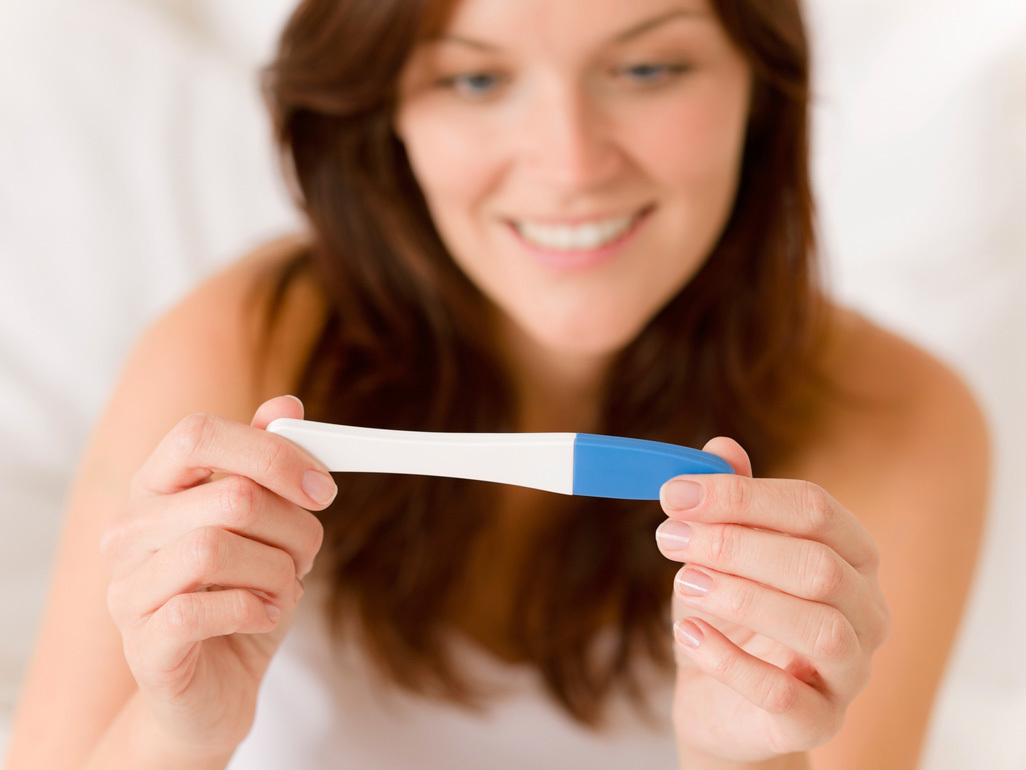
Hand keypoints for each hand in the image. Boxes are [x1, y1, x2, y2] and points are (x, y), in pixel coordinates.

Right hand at [101, 396, 333, 755]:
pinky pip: (203, 608)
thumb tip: (287, 407)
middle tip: (307, 553)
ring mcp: (128, 586)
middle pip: (230, 496)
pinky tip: (267, 615)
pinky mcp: (143, 642)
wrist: (214, 689)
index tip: (321, 488)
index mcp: (158, 487)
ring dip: (277, 570)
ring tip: (285, 587)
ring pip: (216, 548)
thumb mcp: (267, 527)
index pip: (199, 434)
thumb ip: (268, 466)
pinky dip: (256, 610)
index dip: (272, 453)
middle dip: (293, 527)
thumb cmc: (241, 596)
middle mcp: (130, 530)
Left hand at [656, 438, 889, 762]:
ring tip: (685, 584)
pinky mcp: (819, 721)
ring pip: (818, 627)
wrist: (720, 704)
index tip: (673, 493)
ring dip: (741, 597)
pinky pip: (784, 694)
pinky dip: (729, 661)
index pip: (813, 509)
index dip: (741, 495)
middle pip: (819, 565)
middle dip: (735, 544)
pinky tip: (688, 635)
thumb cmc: (727, 618)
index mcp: (849, 555)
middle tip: (668, 537)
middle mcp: (866, 611)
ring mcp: (850, 671)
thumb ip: (727, 503)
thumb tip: (720, 446)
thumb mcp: (720, 554)